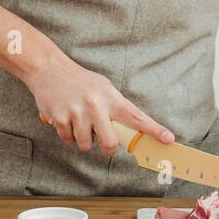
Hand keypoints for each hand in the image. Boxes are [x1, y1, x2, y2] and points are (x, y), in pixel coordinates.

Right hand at [27, 51, 174, 155]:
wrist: (49, 69)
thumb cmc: (80, 82)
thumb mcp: (102, 88)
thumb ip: (115, 108)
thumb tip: (129, 130)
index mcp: (110, 97)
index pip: (136, 116)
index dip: (154, 129)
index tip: (169, 139)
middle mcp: (96, 105)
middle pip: (110, 143)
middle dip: (107, 148)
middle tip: (103, 142)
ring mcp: (77, 112)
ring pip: (86, 145)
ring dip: (83, 139)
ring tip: (79, 122)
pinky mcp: (60, 119)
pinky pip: (68, 140)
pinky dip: (68, 135)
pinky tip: (66, 119)